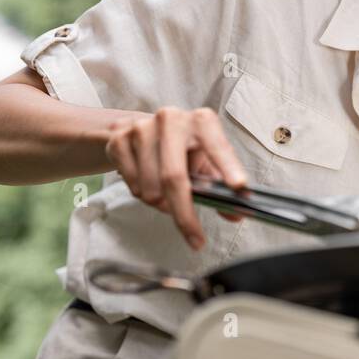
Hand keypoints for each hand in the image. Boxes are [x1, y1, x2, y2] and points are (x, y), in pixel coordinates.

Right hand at [104, 107, 248, 249]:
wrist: (144, 128)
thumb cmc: (184, 148)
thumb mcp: (208, 161)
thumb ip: (222, 187)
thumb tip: (235, 214)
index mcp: (201, 121)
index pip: (217, 146)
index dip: (229, 167)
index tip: (239, 186)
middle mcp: (172, 119)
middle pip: (174, 177)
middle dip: (184, 214)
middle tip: (196, 239)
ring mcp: (141, 128)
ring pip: (150, 188)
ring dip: (162, 205)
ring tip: (169, 196)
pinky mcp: (119, 139)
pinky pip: (132, 186)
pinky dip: (143, 195)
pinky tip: (149, 183)